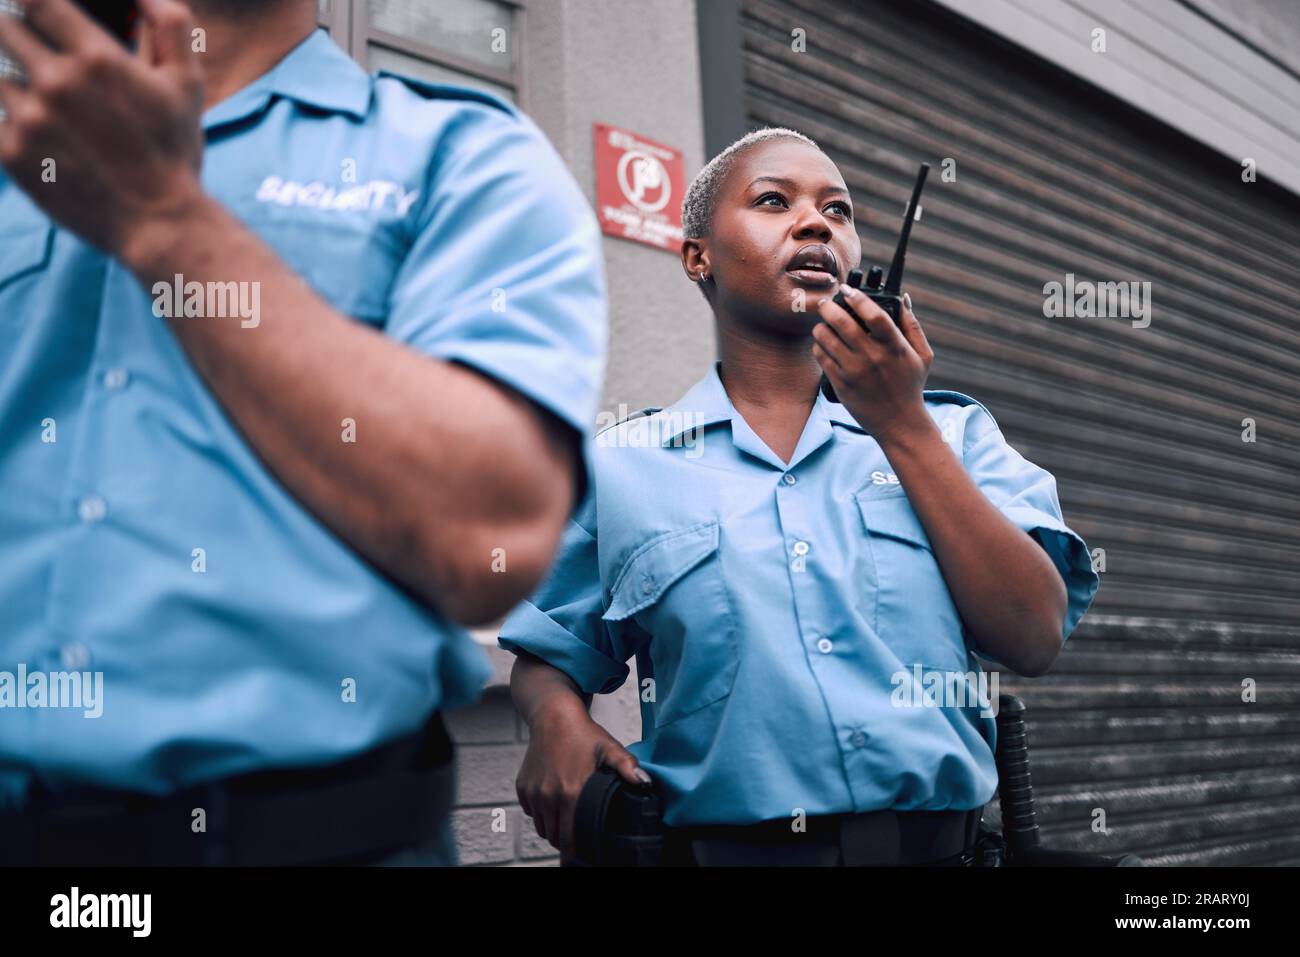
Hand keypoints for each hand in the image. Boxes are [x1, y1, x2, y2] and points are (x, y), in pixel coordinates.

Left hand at [0, 0, 204, 256]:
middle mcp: (56, 82)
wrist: (158, 222)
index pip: (35, 0)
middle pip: (3, 28)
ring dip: (19, 86)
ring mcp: (29, 118)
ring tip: (52, 112)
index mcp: (96, 57)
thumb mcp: (187, 83)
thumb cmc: (174, 151)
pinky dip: (13, 124)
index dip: (34, 4)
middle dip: (17, 34)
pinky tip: (45, 140)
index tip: (39, 14)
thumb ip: (170, 23)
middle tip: (37, 55)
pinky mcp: (11, 153)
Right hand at [516, 699, 650, 859]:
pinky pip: (530, 812)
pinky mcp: (522, 787)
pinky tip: (553, 802)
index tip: (588, 847)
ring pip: (541, 827)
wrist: (554, 716)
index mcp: (570, 793)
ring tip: (567, 820)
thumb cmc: (585, 734)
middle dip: (566, 841)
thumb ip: (628, 768)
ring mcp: (533, 793)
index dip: (579, 849)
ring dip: (553, 828)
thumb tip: (646, 784)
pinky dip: (540, 813)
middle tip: (579, 835)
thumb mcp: (610, 749)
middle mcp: (547, 796)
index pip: (570, 840)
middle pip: (554, 838)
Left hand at [812, 285, 933, 442]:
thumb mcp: (922, 355)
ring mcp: (854, 371)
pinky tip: (823, 344)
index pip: (874, 315)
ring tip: (822, 324)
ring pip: (826, 338)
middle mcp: (873, 357)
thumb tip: (904, 297)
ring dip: (820, 327)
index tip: (848, 290)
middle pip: (843, 322)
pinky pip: (821, 357)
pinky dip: (819, 347)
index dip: (858, 298)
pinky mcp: (841, 384)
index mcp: (894, 347)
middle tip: (825, 302)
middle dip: (829, 307)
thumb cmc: (910, 386)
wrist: (899, 423)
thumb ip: (912, 325)